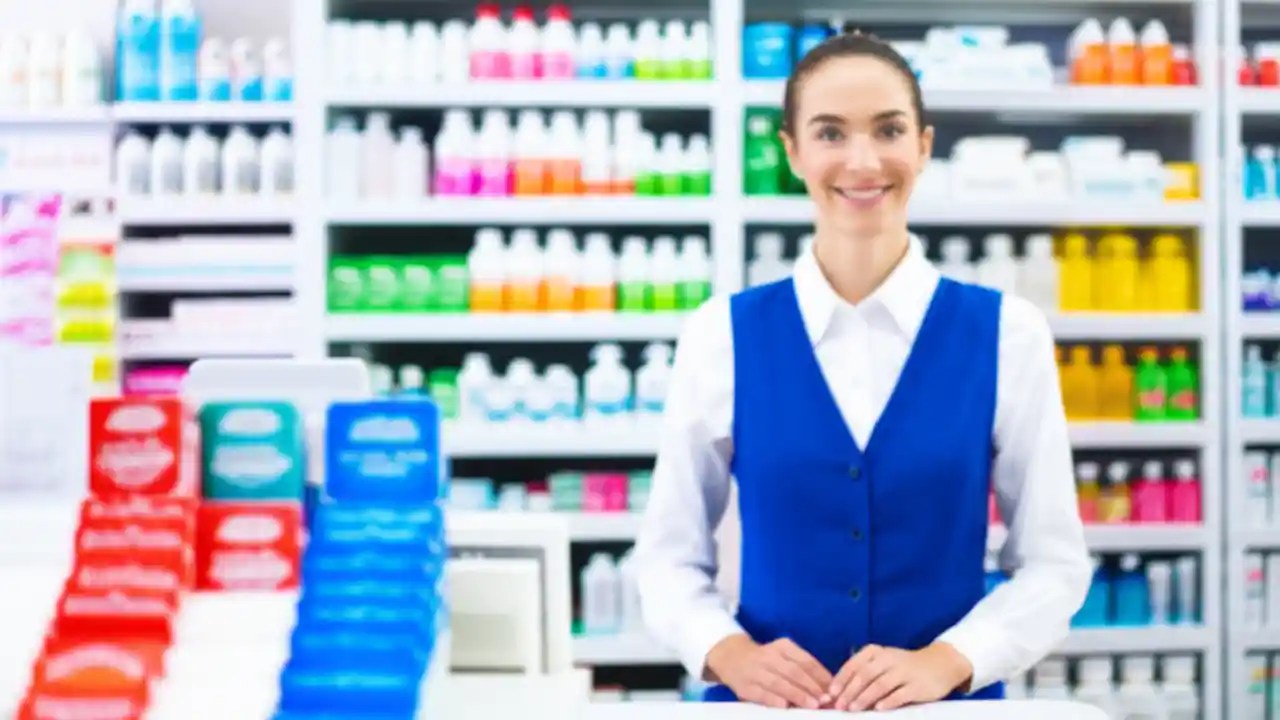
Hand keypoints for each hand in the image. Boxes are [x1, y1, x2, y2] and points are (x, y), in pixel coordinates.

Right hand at [705, 634, 833, 708]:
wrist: (731, 657)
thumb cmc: (767, 660)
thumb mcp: (784, 656)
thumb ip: (804, 669)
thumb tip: (828, 688)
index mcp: (783, 646)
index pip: (805, 660)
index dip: (821, 676)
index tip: (833, 689)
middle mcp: (769, 656)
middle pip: (794, 671)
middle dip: (811, 687)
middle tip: (825, 700)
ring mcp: (756, 670)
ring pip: (779, 682)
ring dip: (797, 695)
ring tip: (812, 705)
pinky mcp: (745, 685)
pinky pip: (761, 693)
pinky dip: (774, 699)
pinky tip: (785, 706)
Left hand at [827, 642, 973, 711]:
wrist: (940, 664)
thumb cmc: (903, 667)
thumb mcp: (882, 662)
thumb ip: (864, 673)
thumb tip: (840, 693)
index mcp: (876, 651)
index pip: (854, 664)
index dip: (841, 680)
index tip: (830, 694)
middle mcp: (889, 658)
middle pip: (864, 675)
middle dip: (849, 692)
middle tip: (839, 706)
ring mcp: (904, 671)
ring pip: (880, 684)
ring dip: (864, 698)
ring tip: (853, 709)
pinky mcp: (917, 685)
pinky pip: (900, 694)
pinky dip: (887, 701)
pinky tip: (878, 709)